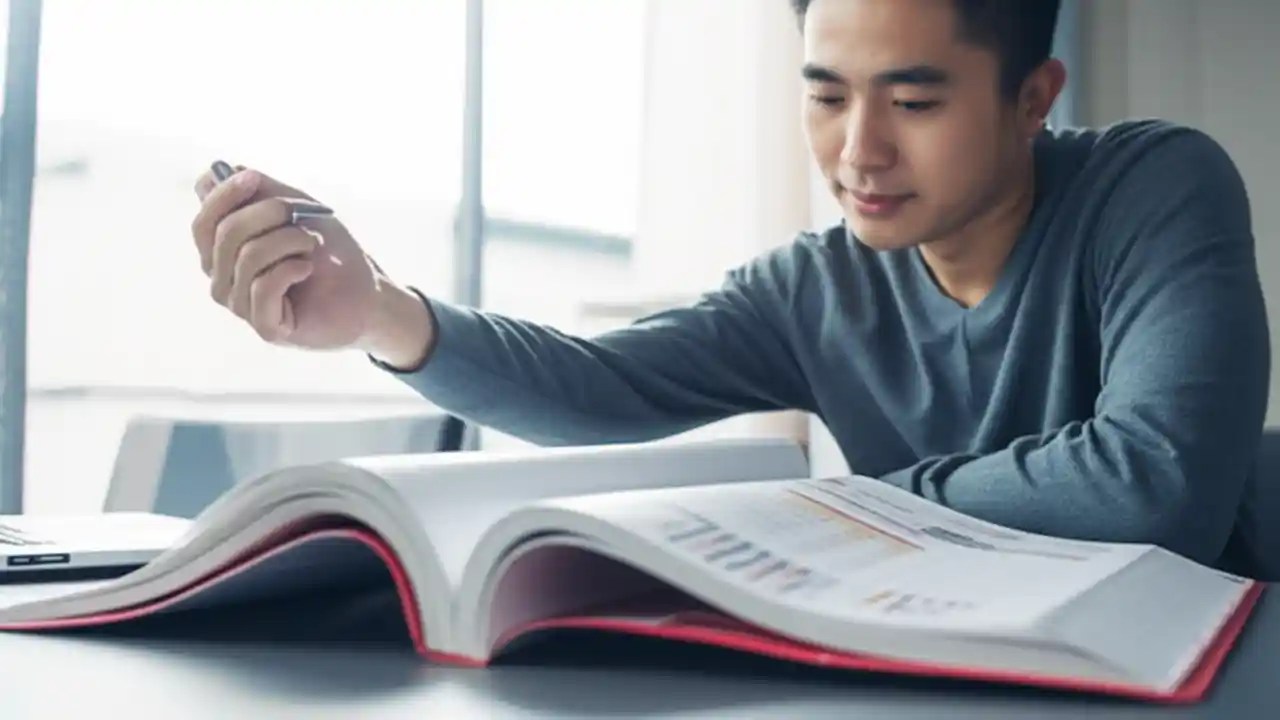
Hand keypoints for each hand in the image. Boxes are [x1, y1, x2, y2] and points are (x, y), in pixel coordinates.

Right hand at [191, 166, 379, 348]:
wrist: (370, 295)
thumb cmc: (332, 254)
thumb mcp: (297, 211)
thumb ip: (259, 192)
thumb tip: (217, 171)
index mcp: (225, 253)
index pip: (204, 222)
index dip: (223, 195)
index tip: (253, 177)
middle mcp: (225, 281)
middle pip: (222, 235)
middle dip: (266, 213)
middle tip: (299, 213)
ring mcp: (242, 307)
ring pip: (247, 258)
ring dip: (289, 241)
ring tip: (313, 245)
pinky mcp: (265, 328)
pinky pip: (263, 286)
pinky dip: (291, 269)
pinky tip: (308, 270)